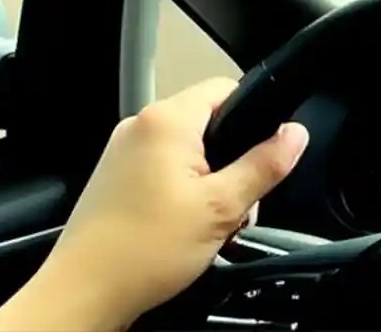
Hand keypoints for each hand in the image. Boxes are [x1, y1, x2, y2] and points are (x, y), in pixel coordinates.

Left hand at [0, 78, 309, 330]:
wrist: (85, 293)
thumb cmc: (140, 252)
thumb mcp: (222, 207)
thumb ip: (265, 165)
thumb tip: (295, 134)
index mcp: (166, 121)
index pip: (227, 87)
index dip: (255, 116)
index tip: (264, 151)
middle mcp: (140, 127)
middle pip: (210, 122)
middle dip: (232, 160)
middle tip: (233, 202)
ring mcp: (124, 152)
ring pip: (189, 150)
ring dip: (209, 181)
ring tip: (206, 221)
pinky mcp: (117, 177)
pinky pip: (165, 169)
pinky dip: (184, 191)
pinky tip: (183, 226)